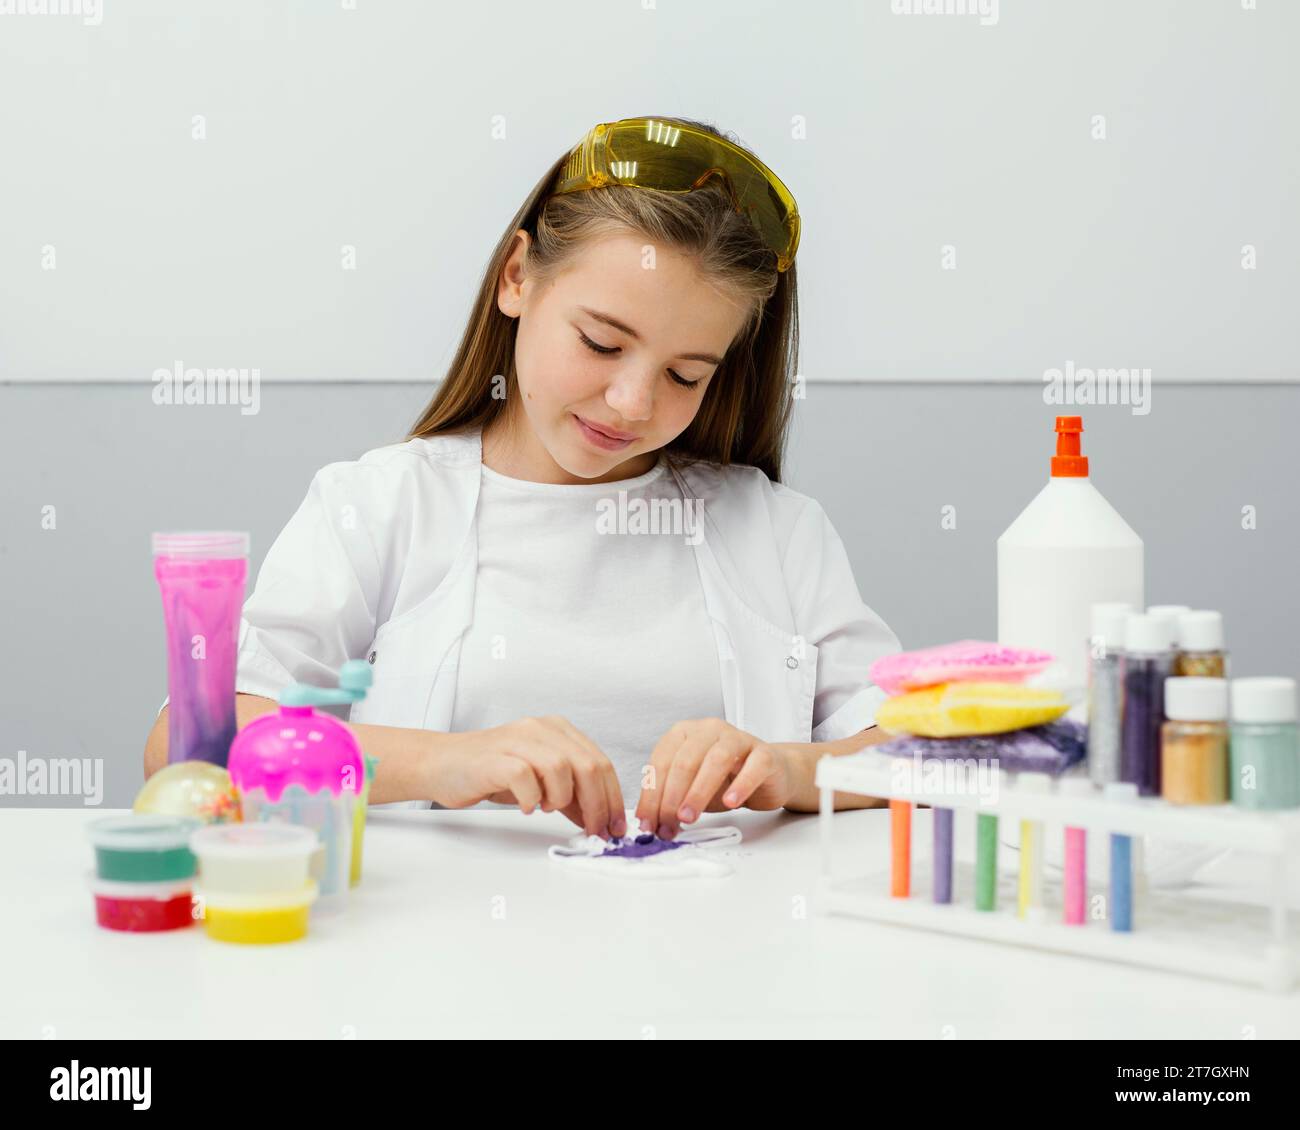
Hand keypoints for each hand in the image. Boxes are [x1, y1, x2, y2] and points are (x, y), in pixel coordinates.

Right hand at [429, 716, 625, 837]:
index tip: (615, 827)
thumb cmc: (491, 772)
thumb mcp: (539, 782)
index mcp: (558, 730)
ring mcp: (518, 740)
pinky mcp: (495, 757)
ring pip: (561, 769)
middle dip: (598, 805)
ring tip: (546, 808)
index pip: (600, 762)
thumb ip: (570, 795)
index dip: (613, 798)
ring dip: (561, 799)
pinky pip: (525, 778)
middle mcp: (541, 729)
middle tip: (595, 832)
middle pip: (588, 766)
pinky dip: (531, 798)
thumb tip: (600, 820)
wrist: (442, 764)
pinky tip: (525, 807)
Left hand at [635, 718, 796, 839]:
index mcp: (685, 733)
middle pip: (685, 761)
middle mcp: (709, 730)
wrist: (766, 776)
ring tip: (689, 816)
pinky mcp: (764, 754)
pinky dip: (740, 785)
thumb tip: (650, 822)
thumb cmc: (725, 779)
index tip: (648, 822)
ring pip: (716, 760)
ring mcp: (738, 739)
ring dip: (698, 792)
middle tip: (668, 823)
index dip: (652, 794)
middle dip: (672, 797)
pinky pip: (753, 767)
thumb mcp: (691, 789)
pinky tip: (730, 802)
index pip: (661, 761)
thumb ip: (670, 800)